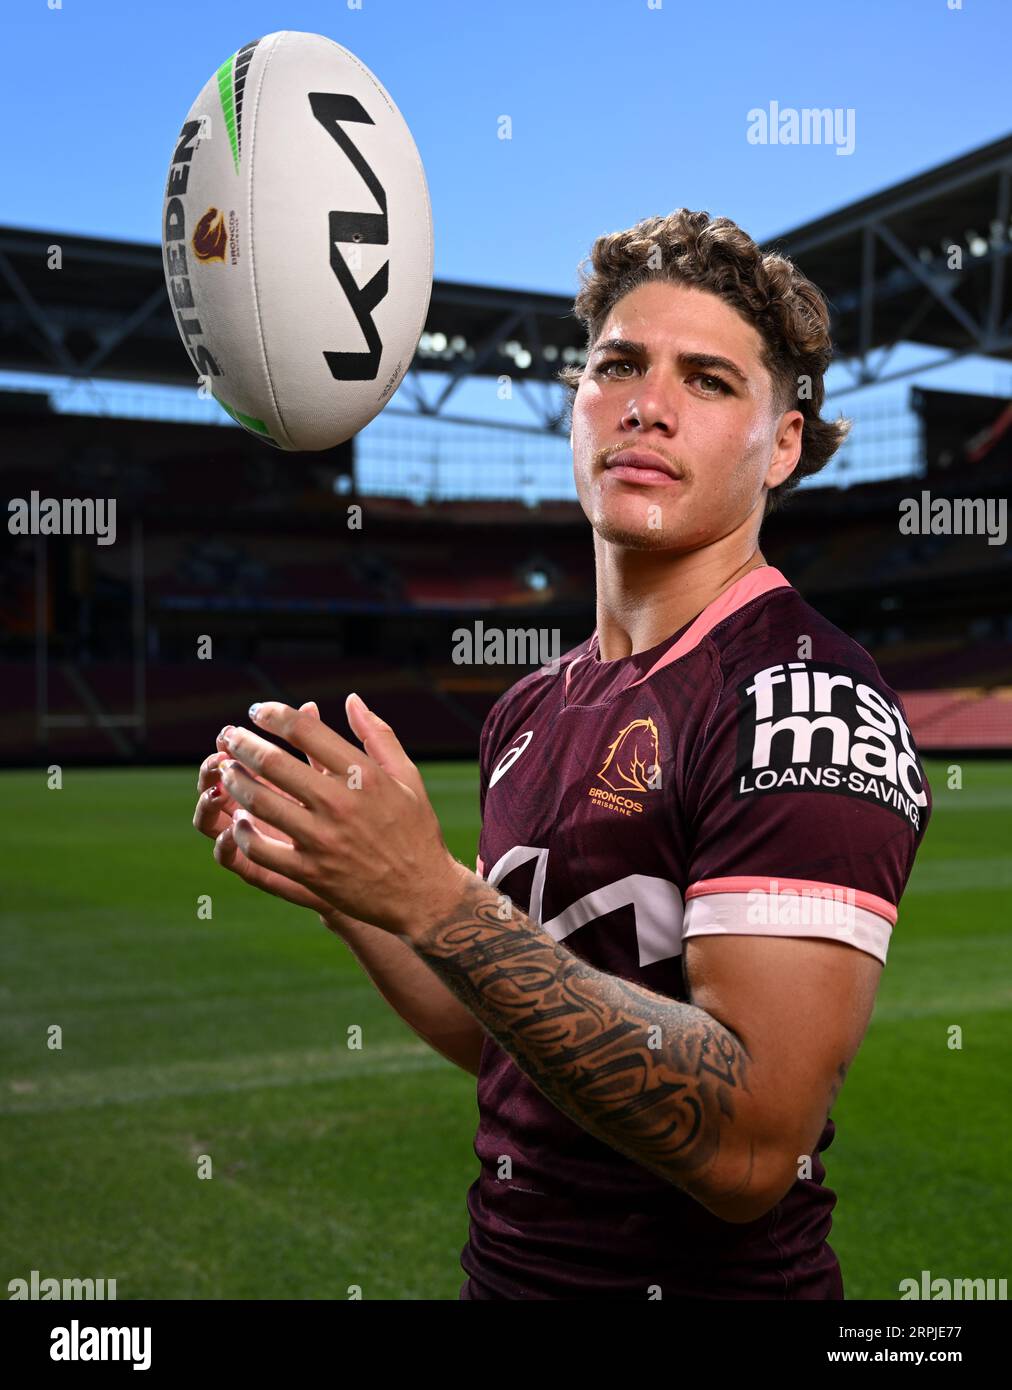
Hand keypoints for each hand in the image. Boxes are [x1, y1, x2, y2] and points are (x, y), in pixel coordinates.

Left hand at [215, 695, 471, 935]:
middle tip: (228, 735)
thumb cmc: (415, 830)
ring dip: (235, 782)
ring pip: (260, 803)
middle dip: (243, 743)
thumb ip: (378, 735)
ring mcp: (322, 840)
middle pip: (273, 763)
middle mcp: (341, 804)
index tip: (259, 711)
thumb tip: (352, 700)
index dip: (274, 715)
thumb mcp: (407, 777)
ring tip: (226, 771)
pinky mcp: (310, 873)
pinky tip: (237, 818)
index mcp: (364, 775)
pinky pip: (261, 849)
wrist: (423, 893)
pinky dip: (242, 831)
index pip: (305, 731)